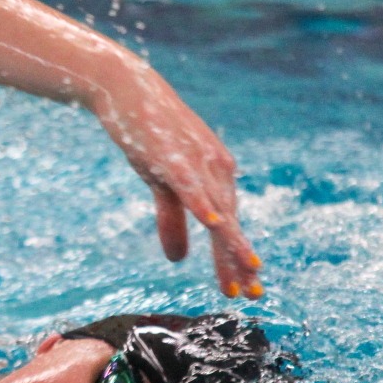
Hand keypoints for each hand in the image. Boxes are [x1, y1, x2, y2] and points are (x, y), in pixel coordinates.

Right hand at [90, 61, 263, 298]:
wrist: (128, 89)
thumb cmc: (147, 135)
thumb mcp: (161, 183)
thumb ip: (172, 221)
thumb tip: (179, 260)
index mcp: (216, 175)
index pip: (229, 225)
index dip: (234, 259)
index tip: (246, 291)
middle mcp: (216, 168)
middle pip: (230, 224)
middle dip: (240, 260)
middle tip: (254, 294)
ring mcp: (197, 162)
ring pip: (218, 211)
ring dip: (231, 243)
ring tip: (246, 272)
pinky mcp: (173, 157)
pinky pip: (192, 187)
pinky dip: (205, 206)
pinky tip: (216, 226)